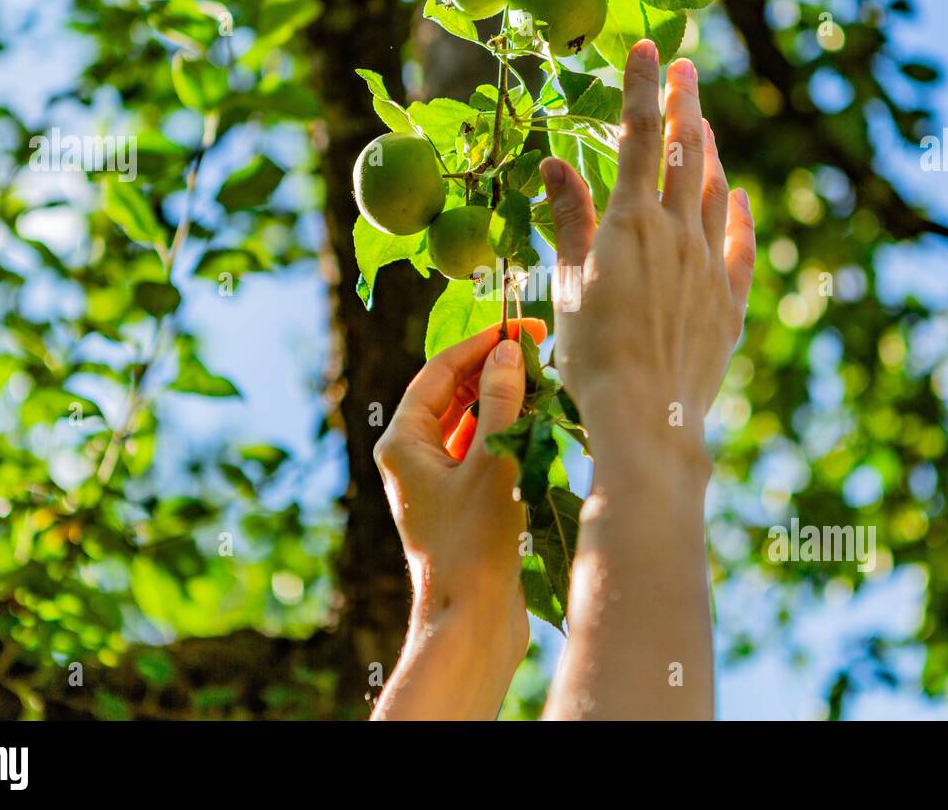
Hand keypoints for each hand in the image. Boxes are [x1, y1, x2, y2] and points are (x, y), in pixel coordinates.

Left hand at [373, 318, 546, 641]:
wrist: (471, 622)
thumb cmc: (475, 542)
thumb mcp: (493, 461)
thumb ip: (501, 400)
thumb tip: (508, 350)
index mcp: (402, 442)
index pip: (439, 370)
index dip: (482, 343)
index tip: (522, 325)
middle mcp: (412, 458)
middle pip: (453, 393)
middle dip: (494, 369)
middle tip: (540, 349)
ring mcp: (436, 482)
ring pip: (470, 422)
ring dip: (504, 400)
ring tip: (546, 381)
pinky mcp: (461, 503)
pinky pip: (482, 451)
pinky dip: (508, 433)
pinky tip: (541, 423)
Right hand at [541, 39, 754, 468]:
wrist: (647, 416)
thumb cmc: (591, 353)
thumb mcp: (566, 283)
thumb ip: (568, 219)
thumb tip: (553, 163)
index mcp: (631, 223)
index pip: (637, 136)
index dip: (643, 87)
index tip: (648, 47)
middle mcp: (678, 233)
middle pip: (685, 153)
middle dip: (683, 104)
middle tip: (685, 68)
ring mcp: (709, 266)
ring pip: (712, 191)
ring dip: (707, 152)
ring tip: (702, 124)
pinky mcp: (728, 302)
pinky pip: (738, 245)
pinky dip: (736, 214)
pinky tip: (735, 197)